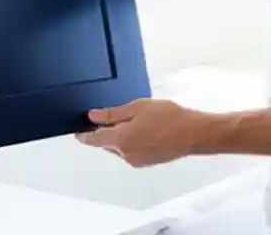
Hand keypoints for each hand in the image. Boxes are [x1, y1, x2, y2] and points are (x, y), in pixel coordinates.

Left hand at [75, 98, 210, 167]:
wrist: (193, 133)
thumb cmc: (169, 117)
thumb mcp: (137, 108)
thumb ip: (112, 114)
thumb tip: (93, 117)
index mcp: (121, 140)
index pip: (95, 139)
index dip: (85, 135)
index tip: (78, 132)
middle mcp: (126, 154)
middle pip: (107, 144)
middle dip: (107, 132)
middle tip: (113, 117)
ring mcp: (137, 160)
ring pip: (120, 148)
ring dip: (122, 137)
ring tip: (138, 120)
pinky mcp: (147, 162)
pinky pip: (132, 152)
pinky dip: (132, 142)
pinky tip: (146, 130)